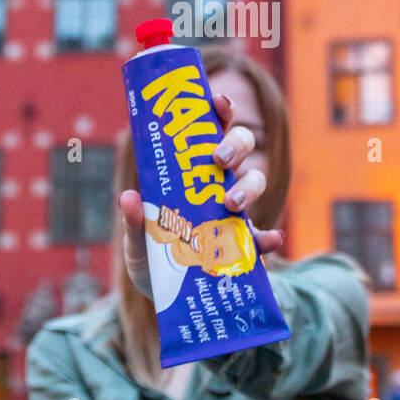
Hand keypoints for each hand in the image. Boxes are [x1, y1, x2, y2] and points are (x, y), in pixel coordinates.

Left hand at [119, 92, 284, 300]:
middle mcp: (218, 184)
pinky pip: (265, 236)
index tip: (216, 100)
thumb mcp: (137, 243)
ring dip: (248, 187)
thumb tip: (130, 199)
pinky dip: (269, 237)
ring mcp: (235, 213)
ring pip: (255, 182)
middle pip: (240, 149)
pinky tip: (270, 240)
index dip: (219, 110)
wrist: (168, 299)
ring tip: (231, 205)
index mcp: (193, 171)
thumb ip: (135, 223)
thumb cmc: (151, 259)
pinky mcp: (246, 245)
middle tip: (218, 161)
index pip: (210, 130)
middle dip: (234, 147)